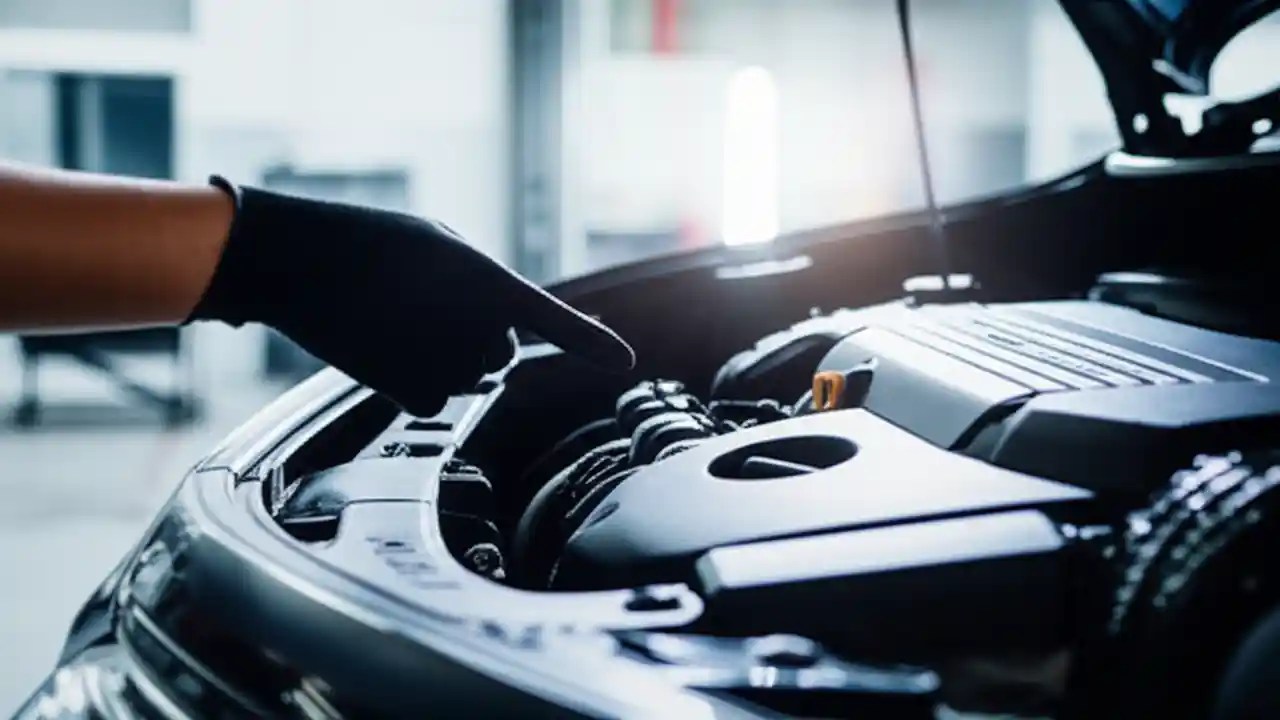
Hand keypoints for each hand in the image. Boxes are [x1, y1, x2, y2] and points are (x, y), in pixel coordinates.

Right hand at [189, 177, 633, 415]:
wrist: (300, 263)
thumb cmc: (369, 244)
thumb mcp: (439, 246)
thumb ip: (480, 285)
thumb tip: (498, 323)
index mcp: (486, 280)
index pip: (551, 319)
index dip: (589, 343)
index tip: (624, 364)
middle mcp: (474, 327)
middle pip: (497, 355)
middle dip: (470, 337)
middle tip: (422, 308)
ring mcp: (445, 364)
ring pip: (465, 378)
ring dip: (438, 358)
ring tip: (394, 323)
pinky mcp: (412, 393)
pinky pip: (432, 400)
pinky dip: (410, 382)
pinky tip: (383, 351)